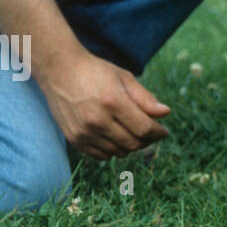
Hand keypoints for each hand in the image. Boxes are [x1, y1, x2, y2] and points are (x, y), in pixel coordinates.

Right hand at [40, 46, 170, 159]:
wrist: (60, 71)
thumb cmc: (96, 71)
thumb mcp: (124, 78)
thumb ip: (145, 98)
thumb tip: (166, 113)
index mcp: (113, 102)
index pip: (144, 128)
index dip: (158, 133)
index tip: (164, 131)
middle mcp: (97, 120)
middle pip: (132, 143)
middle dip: (147, 140)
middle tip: (152, 133)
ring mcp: (84, 131)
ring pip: (118, 151)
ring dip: (131, 146)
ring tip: (135, 134)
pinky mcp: (74, 138)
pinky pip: (101, 155)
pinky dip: (113, 150)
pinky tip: (117, 138)